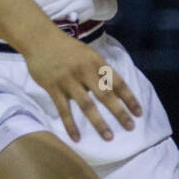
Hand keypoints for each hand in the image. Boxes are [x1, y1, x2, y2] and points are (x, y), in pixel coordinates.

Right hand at [24, 27, 141, 141]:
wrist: (40, 39)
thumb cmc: (67, 48)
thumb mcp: (88, 54)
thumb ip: (100, 71)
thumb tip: (115, 91)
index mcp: (97, 62)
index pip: (118, 82)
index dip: (129, 98)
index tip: (138, 113)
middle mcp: (85, 72)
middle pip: (106, 95)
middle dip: (119, 112)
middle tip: (130, 127)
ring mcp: (68, 81)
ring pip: (87, 105)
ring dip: (99, 123)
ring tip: (109, 137)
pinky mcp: (53, 88)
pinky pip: (64, 110)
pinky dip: (70, 125)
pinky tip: (77, 138)